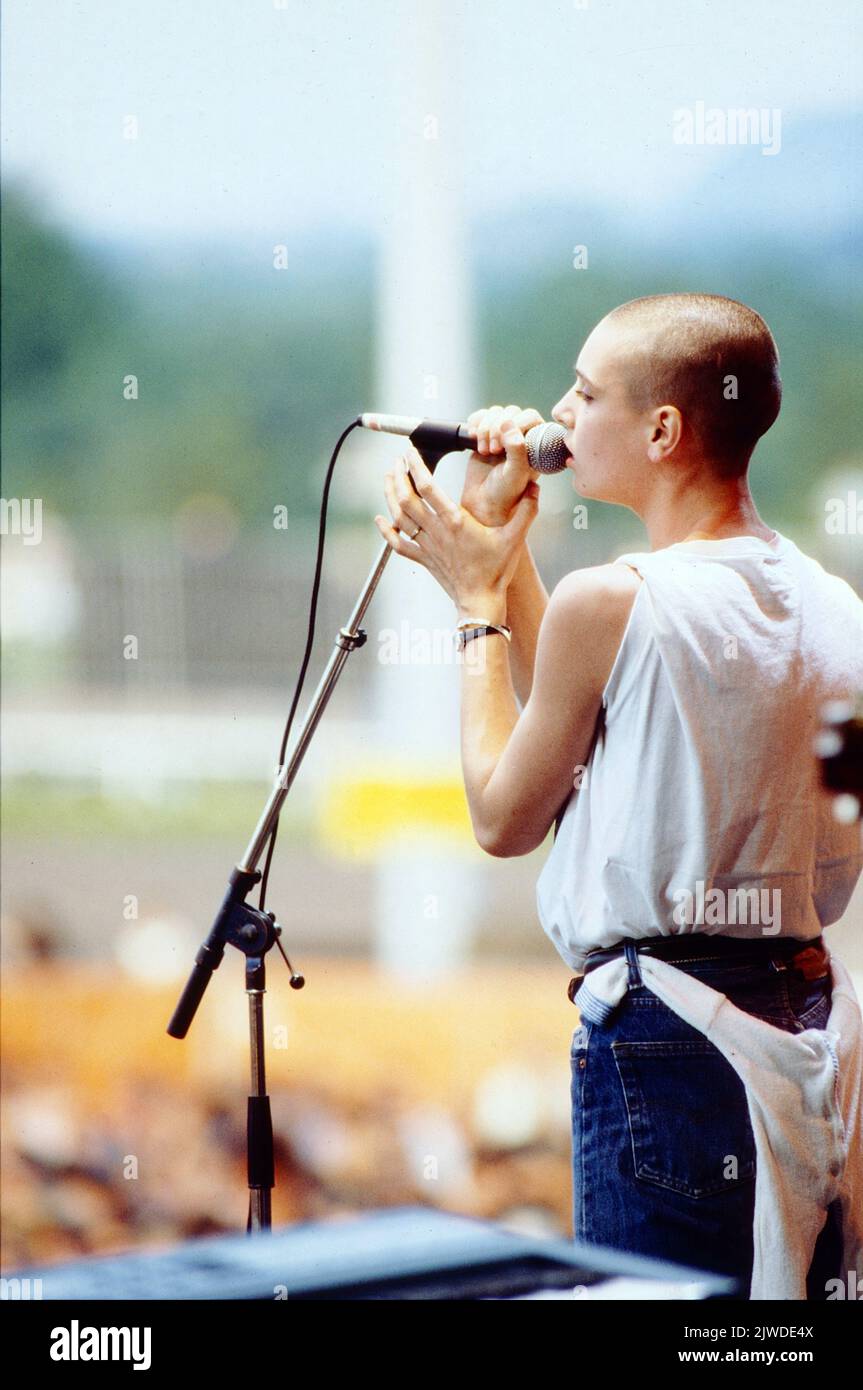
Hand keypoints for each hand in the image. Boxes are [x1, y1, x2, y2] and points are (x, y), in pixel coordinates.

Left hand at [374, 445, 539, 619]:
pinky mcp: (424, 559)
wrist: (480, 602)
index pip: (429, 488)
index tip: (410, 453)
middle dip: (398, 477)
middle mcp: (437, 532)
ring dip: (390, 496)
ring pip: (399, 518)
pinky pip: (398, 544)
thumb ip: (527, 511)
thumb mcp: (515, 539)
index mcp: (456, 522)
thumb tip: (536, 488)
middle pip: (406, 499)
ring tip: (389, 479)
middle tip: (397, 461)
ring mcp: (427, 546)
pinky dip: (386, 531)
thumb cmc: (496, 571)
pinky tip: (380, 520)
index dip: (416, 467)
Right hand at [461, 404, 544, 526]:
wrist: (484, 503)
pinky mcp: (485, 435)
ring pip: (495, 413)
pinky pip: (481, 417)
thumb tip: (508, 423)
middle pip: (511, 412)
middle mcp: (521, 436)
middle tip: (494, 450)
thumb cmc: (506, 493)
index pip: (530, 417)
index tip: (505, 444)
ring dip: (486, 428)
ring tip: (484, 451)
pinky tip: (474, 438)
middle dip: (498, 428)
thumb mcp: (516, 473)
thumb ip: (517, 449)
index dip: (517, 424)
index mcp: (536, 443)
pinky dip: (475, 424)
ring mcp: (502, 435)